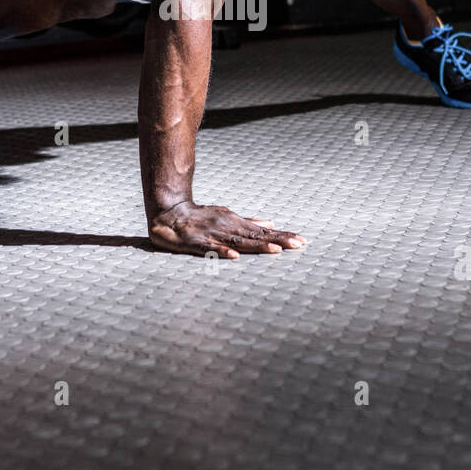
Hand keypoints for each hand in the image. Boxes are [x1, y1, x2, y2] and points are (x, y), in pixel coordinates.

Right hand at [149, 201, 306, 258]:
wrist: (169, 213)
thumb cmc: (201, 218)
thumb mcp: (227, 217)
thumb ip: (248, 223)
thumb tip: (270, 223)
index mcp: (236, 222)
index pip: (263, 231)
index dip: (282, 235)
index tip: (301, 240)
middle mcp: (227, 227)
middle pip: (255, 235)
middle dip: (277, 240)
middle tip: (298, 244)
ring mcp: (212, 234)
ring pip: (238, 241)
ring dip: (256, 245)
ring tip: (275, 250)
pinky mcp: (196, 242)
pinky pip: (210, 248)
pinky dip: (222, 251)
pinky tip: (234, 256)